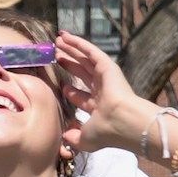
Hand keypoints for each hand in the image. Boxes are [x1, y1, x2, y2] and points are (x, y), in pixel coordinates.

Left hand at [54, 30, 153, 153]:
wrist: (122, 122)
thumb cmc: (107, 132)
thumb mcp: (85, 139)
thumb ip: (73, 138)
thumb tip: (65, 138)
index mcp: (98, 107)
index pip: (81, 96)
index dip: (70, 90)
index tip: (60, 84)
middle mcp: (102, 90)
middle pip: (81, 73)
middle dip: (69, 64)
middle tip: (55, 56)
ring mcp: (106, 77)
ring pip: (84, 60)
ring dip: (71, 49)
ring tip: (57, 40)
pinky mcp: (107, 66)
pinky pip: (90, 51)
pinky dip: (78, 44)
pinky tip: (66, 37)